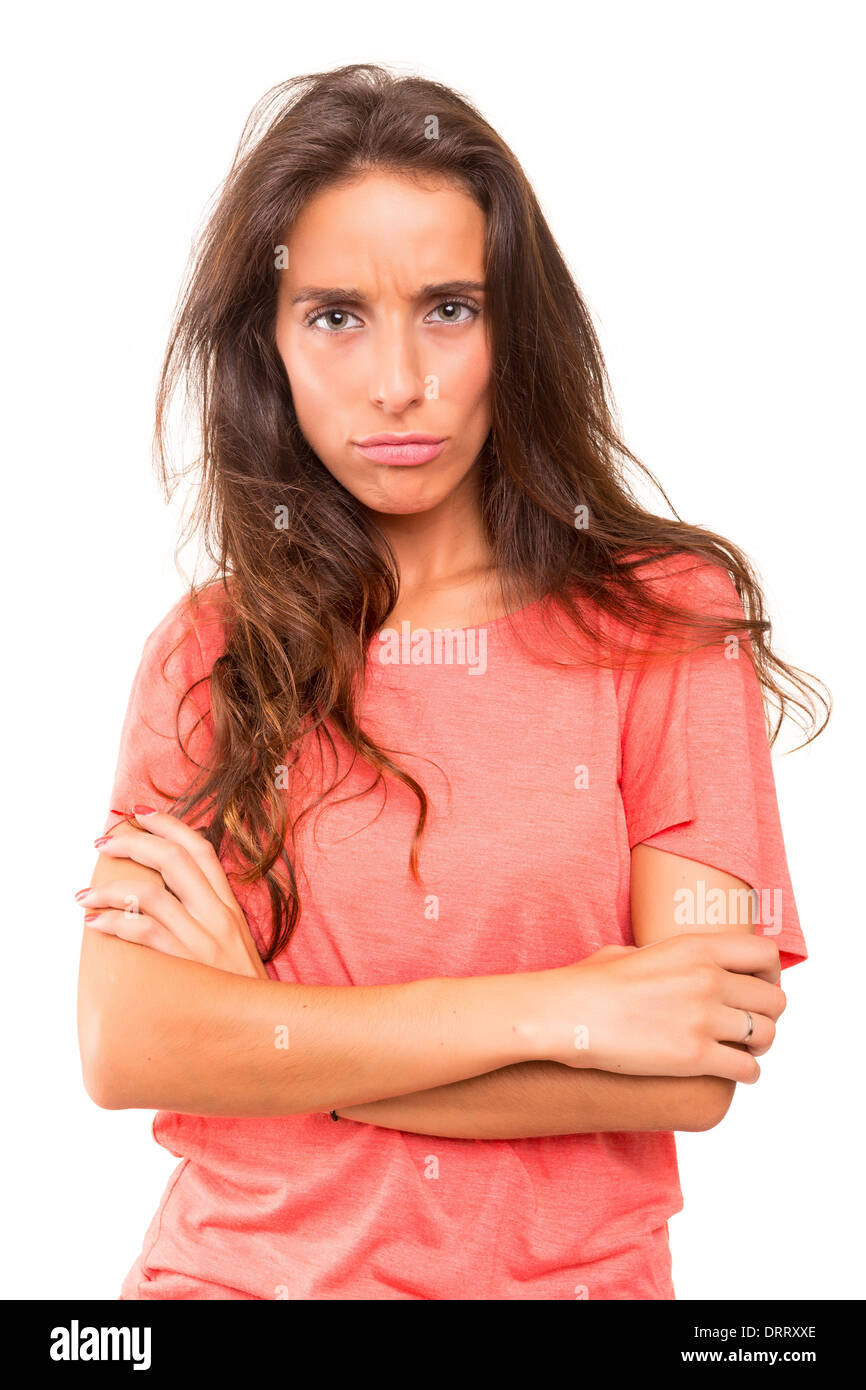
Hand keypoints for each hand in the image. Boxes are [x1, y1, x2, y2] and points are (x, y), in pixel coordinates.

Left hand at [78, 808, 269, 980]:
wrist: (267, 1030)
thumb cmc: (240, 992)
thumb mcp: (234, 944)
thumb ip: (208, 917)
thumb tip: (168, 897)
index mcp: (230, 906)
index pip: (201, 849)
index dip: (169, 824)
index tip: (139, 812)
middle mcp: (219, 915)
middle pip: (173, 858)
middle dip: (132, 842)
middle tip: (102, 842)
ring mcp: (204, 939)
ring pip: (150, 893)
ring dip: (108, 889)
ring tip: (83, 897)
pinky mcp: (188, 965)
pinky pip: (143, 931)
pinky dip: (112, 922)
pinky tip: (94, 924)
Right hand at [532, 932, 785, 1082]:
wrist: (565, 1015)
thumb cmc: (588, 984)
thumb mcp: (631, 953)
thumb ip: (662, 957)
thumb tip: (661, 963)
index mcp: (697, 947)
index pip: (765, 953)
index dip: (770, 974)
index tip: (760, 987)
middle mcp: (709, 978)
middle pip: (774, 998)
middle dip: (767, 1015)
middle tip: (750, 1027)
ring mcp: (704, 1017)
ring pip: (767, 1035)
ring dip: (759, 1046)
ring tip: (742, 1051)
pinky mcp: (696, 1057)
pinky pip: (748, 1069)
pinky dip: (746, 1073)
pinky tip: (730, 1073)